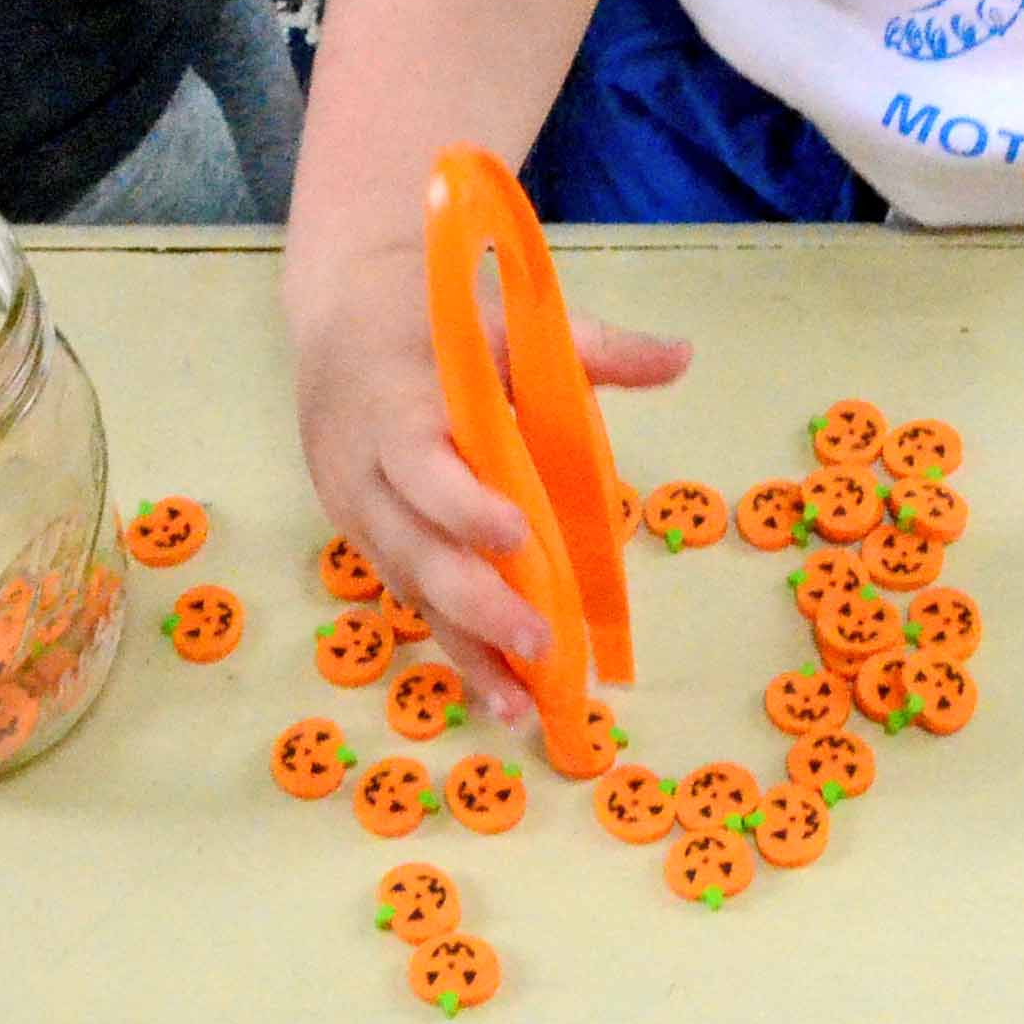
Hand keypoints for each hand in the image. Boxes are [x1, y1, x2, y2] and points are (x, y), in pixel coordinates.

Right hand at [287, 237, 691, 730]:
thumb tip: (681, 356)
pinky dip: (455, 644)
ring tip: (522, 707)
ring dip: (466, 650)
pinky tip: (501, 692)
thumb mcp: (506, 321)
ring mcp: (360, 513)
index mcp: (397, 409)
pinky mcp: (367, 540)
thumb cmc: (435, 319)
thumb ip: (592, 348)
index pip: (422, 467)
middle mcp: (367, 472)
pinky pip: (410, 596)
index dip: (464, 504)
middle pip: (415, 551)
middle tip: (543, 645)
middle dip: (477, 603)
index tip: (519, 533)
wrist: (342, 316)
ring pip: (411, 590)